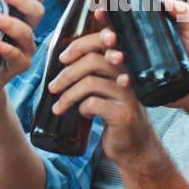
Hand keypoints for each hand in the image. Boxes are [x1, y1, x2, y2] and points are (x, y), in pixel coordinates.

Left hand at [49, 26, 157, 161]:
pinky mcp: (123, 115)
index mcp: (124, 65)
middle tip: (53, 87)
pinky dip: (82, 108)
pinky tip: (84, 114)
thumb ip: (95, 73)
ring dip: (68, 94)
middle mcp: (130, 75)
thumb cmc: (116, 113)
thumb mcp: (108, 89)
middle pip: (93, 60)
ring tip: (58, 107)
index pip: (104, 42)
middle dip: (67, 74)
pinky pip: (93, 103)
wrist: (135, 146)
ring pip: (90, 83)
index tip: (63, 57)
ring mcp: (128, 95)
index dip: (82, 43)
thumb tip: (63, 60)